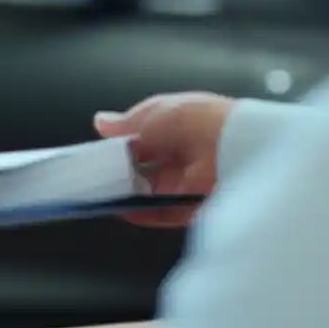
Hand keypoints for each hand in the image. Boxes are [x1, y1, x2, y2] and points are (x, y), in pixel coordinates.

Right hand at [94, 92, 235, 226]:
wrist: (230, 146)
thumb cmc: (191, 120)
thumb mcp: (151, 114)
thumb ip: (124, 124)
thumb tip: (100, 122)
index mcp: (176, 126)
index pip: (142, 139)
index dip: (120, 147)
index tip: (98, 155)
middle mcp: (183, 154)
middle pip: (145, 168)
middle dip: (122, 172)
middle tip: (98, 177)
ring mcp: (188, 181)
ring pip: (151, 191)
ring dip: (128, 193)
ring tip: (103, 194)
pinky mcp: (193, 206)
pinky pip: (164, 213)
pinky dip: (143, 213)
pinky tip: (123, 210)